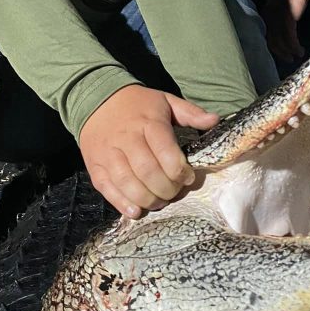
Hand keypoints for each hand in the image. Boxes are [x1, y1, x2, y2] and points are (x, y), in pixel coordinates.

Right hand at [79, 85, 218, 218]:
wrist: (97, 99)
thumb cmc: (138, 105)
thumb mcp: (166, 101)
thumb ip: (191, 113)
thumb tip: (215, 121)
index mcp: (148, 123)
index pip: (166, 152)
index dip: (180, 171)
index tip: (188, 177)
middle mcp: (126, 138)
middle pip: (147, 171)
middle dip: (166, 189)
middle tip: (174, 192)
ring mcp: (108, 153)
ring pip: (127, 183)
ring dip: (147, 199)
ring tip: (159, 202)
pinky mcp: (95, 165)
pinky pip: (106, 188)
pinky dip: (121, 203)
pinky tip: (136, 211)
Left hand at [261, 0, 308, 62]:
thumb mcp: (281, 5)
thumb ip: (279, 16)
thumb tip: (283, 27)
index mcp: (265, 15)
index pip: (265, 35)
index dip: (273, 46)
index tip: (280, 53)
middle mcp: (268, 19)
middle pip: (272, 42)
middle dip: (280, 53)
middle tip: (288, 60)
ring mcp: (277, 20)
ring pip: (281, 42)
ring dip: (289, 52)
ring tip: (297, 56)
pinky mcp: (288, 20)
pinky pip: (290, 38)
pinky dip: (295, 47)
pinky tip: (300, 51)